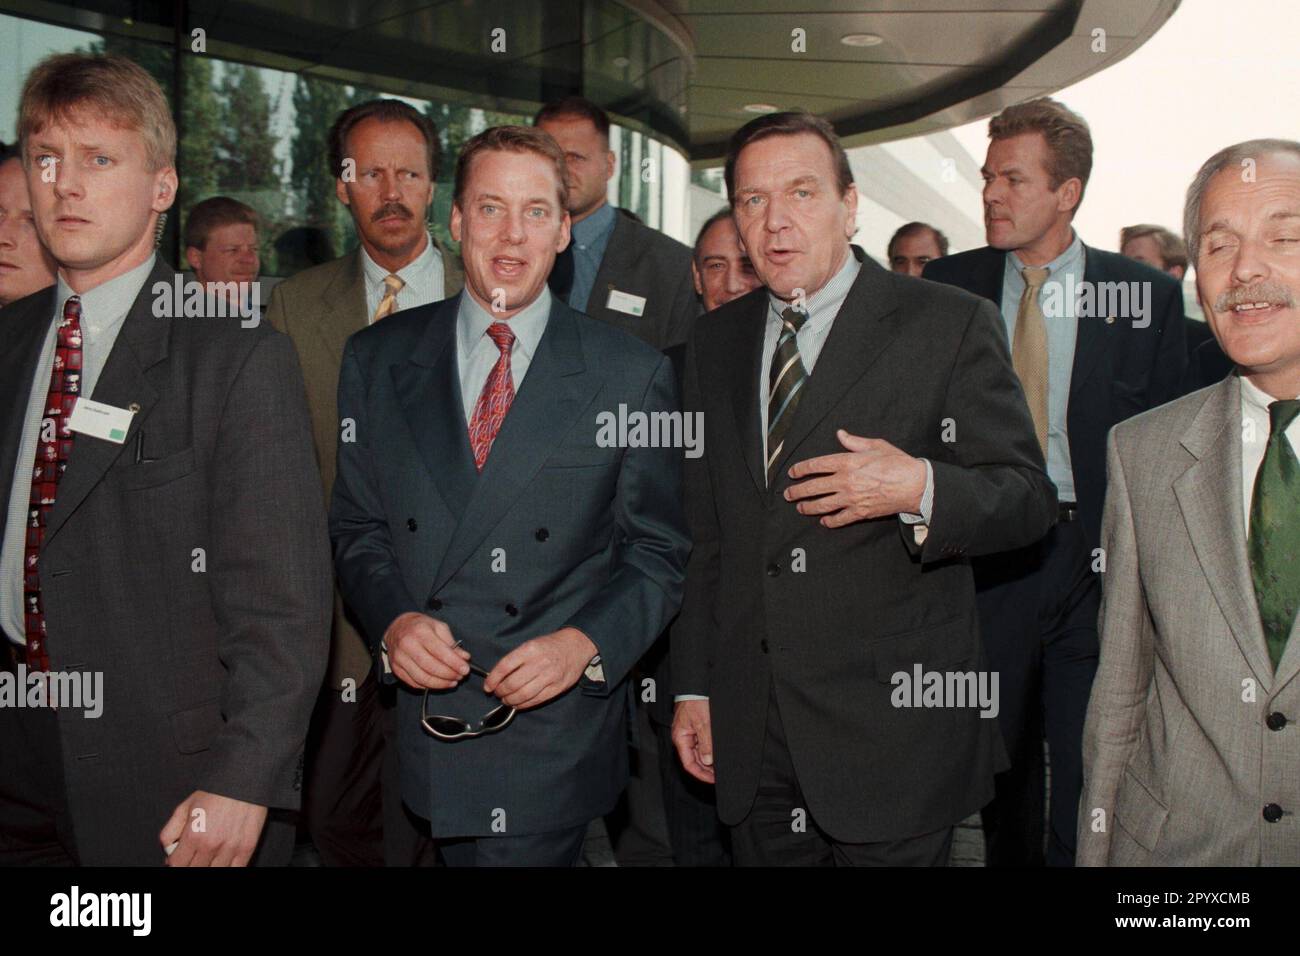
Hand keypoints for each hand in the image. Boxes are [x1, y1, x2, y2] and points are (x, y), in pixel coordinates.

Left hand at [160, 791, 267, 866]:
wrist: (244, 781)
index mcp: (194, 835)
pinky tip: (222, 861)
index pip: (177, 864)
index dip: (175, 862)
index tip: (178, 857)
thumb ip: (170, 830)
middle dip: (190, 864)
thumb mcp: (185, 807)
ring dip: (208, 866)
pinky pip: (235, 869)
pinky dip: (226, 868)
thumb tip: (168, 850)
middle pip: (193, 870)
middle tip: (193, 855)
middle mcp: (211, 845)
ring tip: (208, 856)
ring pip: (213, 872)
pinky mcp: (247, 848)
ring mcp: (230, 849)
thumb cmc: (215, 792)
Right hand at [384, 612, 470, 689]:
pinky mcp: (396, 669)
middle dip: (449, 675)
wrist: (397, 628)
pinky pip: (414, 683)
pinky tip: (439, 682)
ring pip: (422, 678)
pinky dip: (429, 686)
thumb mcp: (438, 627)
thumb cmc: (420, 627)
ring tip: (452, 681)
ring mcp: (399, 658)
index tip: (465, 669)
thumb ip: (451, 643)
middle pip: (431, 667)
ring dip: (440, 683)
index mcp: (420, 632)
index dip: (454, 663)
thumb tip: (464, 658)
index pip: (440, 651)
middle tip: (460, 676)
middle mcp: (407, 645)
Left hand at [483, 627, 596, 709]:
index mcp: (530, 649)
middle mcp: (540, 663)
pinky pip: (536, 700)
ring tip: (507, 699)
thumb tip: (497, 676)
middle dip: (501, 692)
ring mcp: (550, 676)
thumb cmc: (550, 645)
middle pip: (513, 683)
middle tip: (498, 693)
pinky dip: (524, 705)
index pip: (505, 666)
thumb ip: (515, 659)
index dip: (493, 679)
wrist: (576, 646)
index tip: (488, 686)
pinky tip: (518, 703)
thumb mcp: (531, 644)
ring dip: (511, 700)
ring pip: (523, 695)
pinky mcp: (557, 687)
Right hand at [672, 699, 715, 783]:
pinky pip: (702, 744)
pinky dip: (710, 750)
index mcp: (680, 738)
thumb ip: (705, 742)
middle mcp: (683, 738)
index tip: (713, 779)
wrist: (696, 685)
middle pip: (694, 760)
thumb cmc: (695, 700)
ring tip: (722, 766)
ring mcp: (689, 734)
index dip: (701, 774)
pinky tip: (718, 754)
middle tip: (721, 774)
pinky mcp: (696, 728)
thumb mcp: (703, 722)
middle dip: (707, 769)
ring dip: (709, 760)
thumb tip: (707, 760)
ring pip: (699, 753)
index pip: (689, 764)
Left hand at [785, 429, 925, 526]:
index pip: (817, 465)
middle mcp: (846, 481)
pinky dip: (830, 521)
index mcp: (848, 462)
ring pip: (823, 505)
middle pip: (814, 487)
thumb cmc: (898, 463)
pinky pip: (840, 519)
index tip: (792, 473)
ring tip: (800, 508)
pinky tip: (823, 521)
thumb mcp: (876, 445)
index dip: (801, 469)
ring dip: (808, 507)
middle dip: (798, 491)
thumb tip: (840, 434)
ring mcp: (852, 498)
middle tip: (788, 494)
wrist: (915, 485)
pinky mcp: (860, 512)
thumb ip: (854, 442)